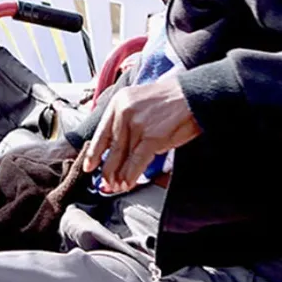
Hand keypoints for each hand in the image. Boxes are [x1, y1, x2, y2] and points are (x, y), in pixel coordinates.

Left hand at [82, 76, 200, 193]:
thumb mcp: (138, 102)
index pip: (101, 133)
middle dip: (107, 170)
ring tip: (117, 186)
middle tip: (105, 183)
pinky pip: (137, 161)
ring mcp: (137, 124)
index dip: (93, 153)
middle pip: (111, 148)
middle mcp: (124, 112)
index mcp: (118, 103)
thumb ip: (124, 121)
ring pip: (123, 157)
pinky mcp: (152, 137)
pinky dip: (131, 175)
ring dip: (119, 176)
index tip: (89, 166)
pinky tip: (128, 183)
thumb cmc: (169, 101)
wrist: (193, 95)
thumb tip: (115, 149)